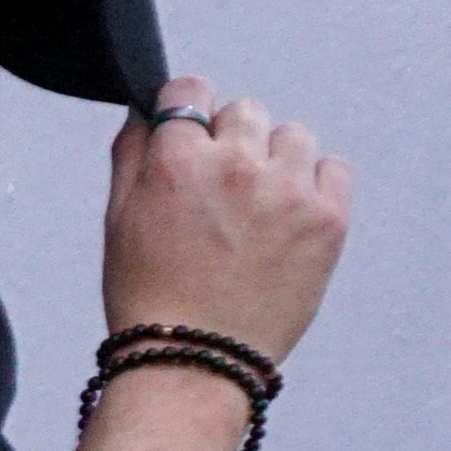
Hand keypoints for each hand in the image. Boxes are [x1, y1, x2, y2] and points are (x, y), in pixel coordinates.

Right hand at [100, 74, 352, 360]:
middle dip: (231, 140)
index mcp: (177, 161)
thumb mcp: (117, 217)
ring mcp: (288, 191)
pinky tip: (289, 217)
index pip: (190, 90)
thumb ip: (132, 151)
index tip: (189, 138)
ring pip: (292, 136)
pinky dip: (315, 184)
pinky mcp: (328, 219)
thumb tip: (149, 109)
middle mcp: (236, 166)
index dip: (186, 112)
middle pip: (245, 111)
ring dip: (275, 160)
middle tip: (220, 189)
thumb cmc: (150, 294)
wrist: (196, 360)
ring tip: (257, 208)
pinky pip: (333, 168)